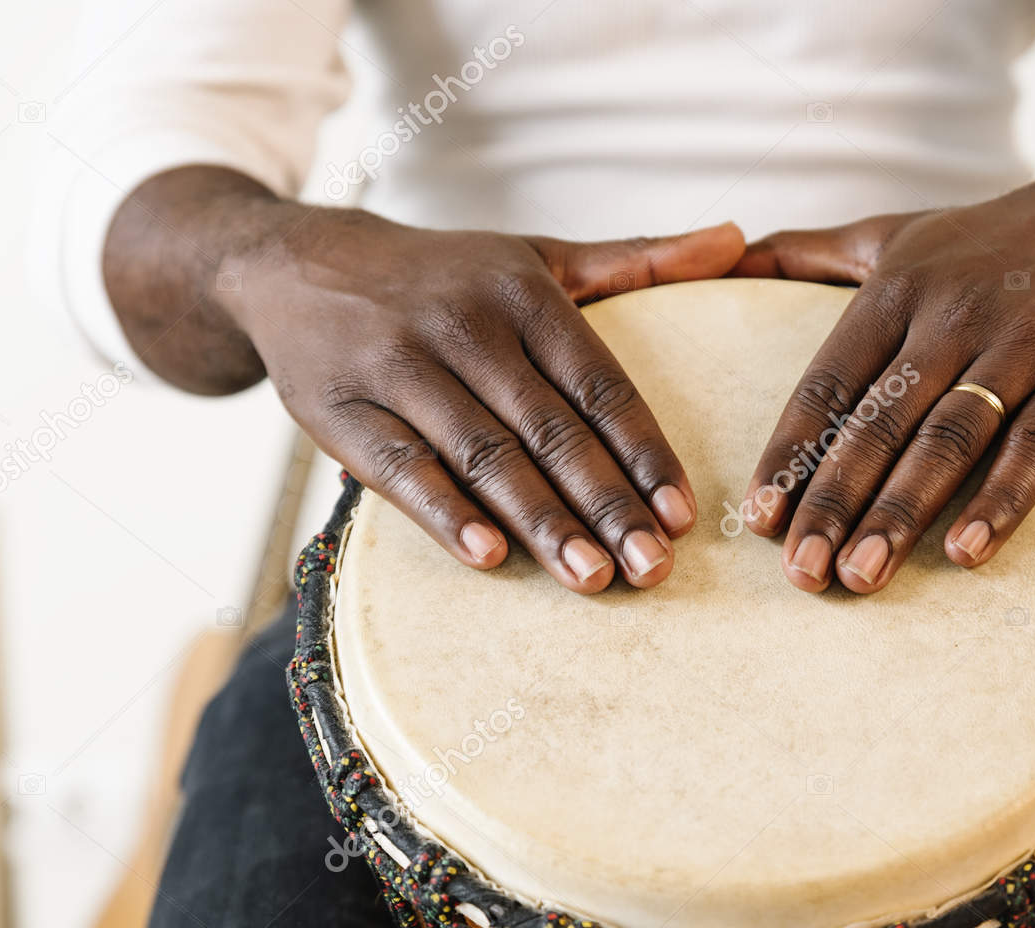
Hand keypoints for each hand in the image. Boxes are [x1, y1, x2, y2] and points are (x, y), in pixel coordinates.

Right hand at [221, 208, 744, 591]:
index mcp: (521, 291)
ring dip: (542, 521)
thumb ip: (638, 262)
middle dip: (608, 503)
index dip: (644, 453)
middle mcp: (462, 324)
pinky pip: (401, 470)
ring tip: (594, 578)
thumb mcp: (537, 257)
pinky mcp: (338, 410)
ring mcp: (397, 366)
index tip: (685, 515)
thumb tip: (739, 242)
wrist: (295, 265)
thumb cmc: (443, 276)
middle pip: (550, 428)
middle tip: (654, 568)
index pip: (600, 384)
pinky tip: (491, 556)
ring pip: (484, 455)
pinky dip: (445, 514)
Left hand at [733, 165, 1034, 592]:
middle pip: (879, 421)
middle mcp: (953, 313)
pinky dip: (1003, 499)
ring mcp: (1025, 344)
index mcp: (896, 288)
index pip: (829, 382)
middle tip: (799, 573)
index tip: (759, 519)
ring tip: (860, 576)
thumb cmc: (991, 241)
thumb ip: (805, 254)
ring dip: (901, 512)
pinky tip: (965, 553)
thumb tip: (715, 261)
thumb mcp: (895, 233)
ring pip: (949, 438)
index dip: (791, 452)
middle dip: (833, 501)